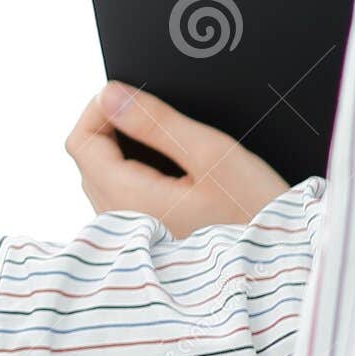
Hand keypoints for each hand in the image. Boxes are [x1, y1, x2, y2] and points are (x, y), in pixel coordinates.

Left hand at [66, 82, 289, 236]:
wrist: (274, 262)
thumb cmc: (253, 212)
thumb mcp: (210, 154)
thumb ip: (155, 122)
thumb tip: (111, 96)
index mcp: (127, 199)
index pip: (80, 142)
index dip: (99, 109)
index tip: (132, 93)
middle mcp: (117, 220)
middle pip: (89, 158)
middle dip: (114, 126)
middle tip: (157, 112)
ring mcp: (129, 231)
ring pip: (105, 175)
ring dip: (127, 149)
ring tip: (170, 140)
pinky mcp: (144, 235)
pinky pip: (123, 194)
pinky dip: (137, 171)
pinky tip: (173, 168)